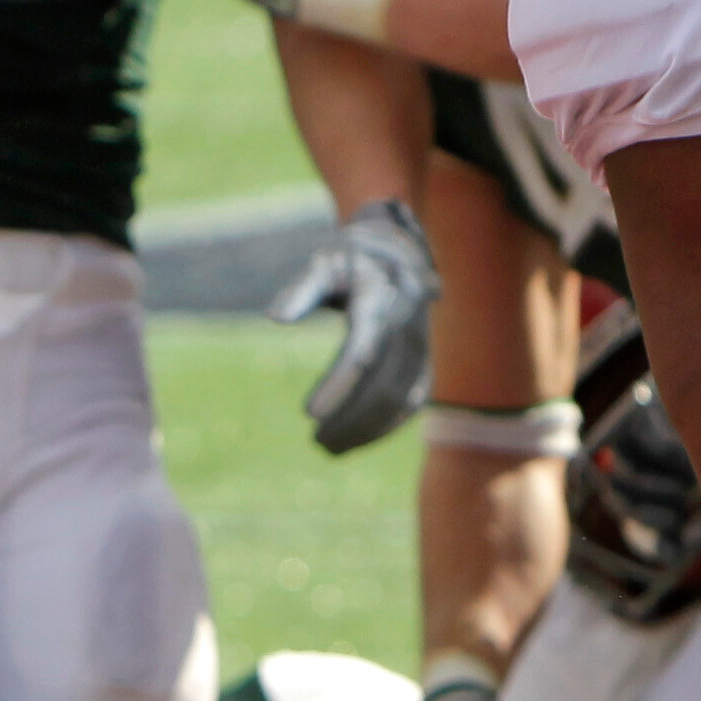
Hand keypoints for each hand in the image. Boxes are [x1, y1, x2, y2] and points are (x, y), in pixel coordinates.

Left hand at [269, 200, 438, 453]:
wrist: (400, 252)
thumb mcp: (324, 265)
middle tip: (316, 442)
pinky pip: (412, 399)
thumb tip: (275, 318)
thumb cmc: (351, 260)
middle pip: (383, 385)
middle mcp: (406, 326)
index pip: (362, 353)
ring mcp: (421, 344)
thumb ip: (301, 290)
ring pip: (401, 399)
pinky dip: (388, 424)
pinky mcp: (424, 358)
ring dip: (368, 429)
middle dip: (351, 419)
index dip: (338, 386)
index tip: (308, 414)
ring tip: (329, 448)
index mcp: (381, 301)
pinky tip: (357, 439)